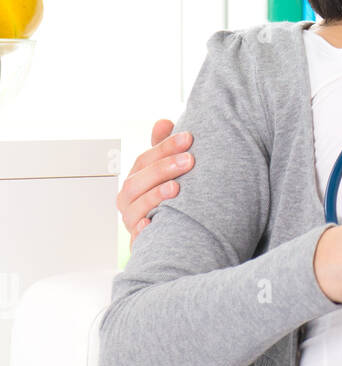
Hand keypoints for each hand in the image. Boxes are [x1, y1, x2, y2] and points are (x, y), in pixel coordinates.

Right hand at [118, 119, 194, 246]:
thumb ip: (164, 148)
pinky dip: (143, 231)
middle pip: (137, 182)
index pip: (145, 160)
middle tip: (189, 160)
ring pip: (135, 208)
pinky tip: (152, 223)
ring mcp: (132, 222)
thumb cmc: (170, 197)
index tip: (189, 137)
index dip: (165, 147)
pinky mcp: (139, 243)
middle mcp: (128, 200)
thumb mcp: (168, 171)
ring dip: (155, 196)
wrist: (172, 238)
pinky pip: (136, 238)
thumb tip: (164, 121)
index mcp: (135, 179)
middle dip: (163, 169)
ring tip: (176, 187)